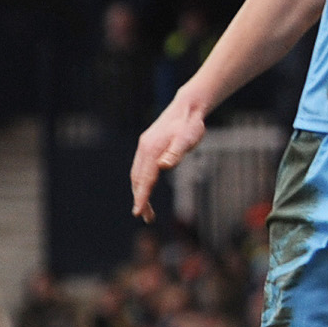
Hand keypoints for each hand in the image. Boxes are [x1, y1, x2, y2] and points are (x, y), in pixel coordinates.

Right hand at [131, 95, 205, 221]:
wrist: (187, 108)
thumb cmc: (190, 126)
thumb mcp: (187, 140)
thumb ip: (176, 153)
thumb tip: (163, 167)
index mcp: (151, 150)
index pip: (145, 179)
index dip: (141, 197)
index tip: (138, 213)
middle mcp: (144, 149)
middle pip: (138, 179)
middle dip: (140, 199)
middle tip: (147, 218)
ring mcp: (144, 147)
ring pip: (137, 174)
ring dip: (139, 192)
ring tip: (146, 209)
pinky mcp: (147, 146)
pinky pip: (140, 168)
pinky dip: (140, 182)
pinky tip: (146, 189)